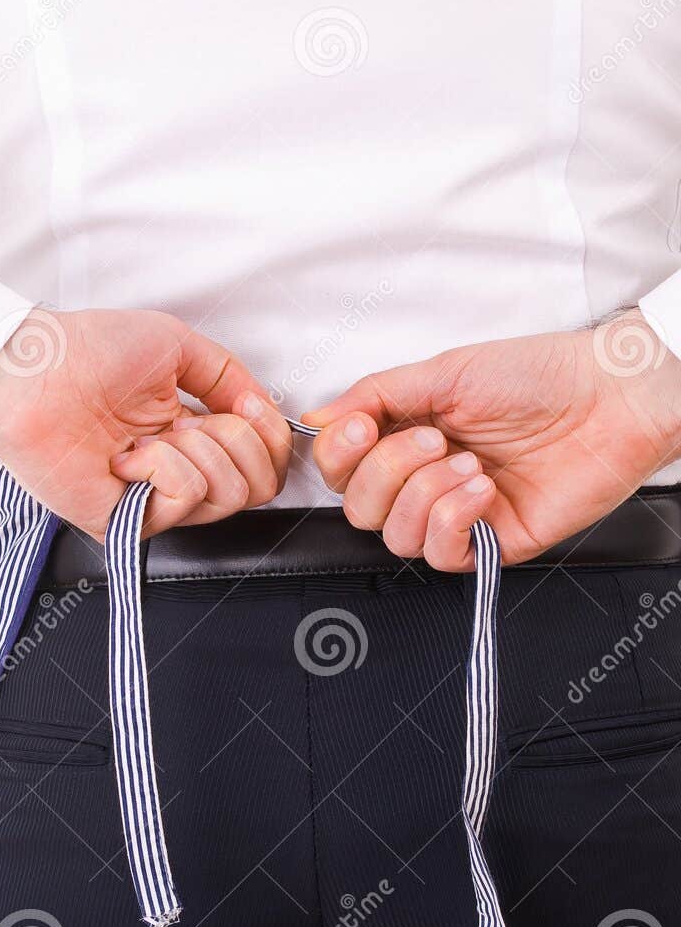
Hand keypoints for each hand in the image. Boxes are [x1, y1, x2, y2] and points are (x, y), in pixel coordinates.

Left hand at [0, 307, 291, 540]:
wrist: (31, 373)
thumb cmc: (86, 351)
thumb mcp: (176, 345)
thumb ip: (230, 377)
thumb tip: (265, 411)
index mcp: (187, 431)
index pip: (261, 462)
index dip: (270, 438)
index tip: (250, 408)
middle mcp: (174, 470)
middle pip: (256, 486)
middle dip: (237, 442)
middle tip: (190, 419)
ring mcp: (150, 499)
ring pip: (228, 496)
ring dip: (197, 450)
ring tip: (149, 434)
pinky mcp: (125, 521)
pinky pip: (184, 502)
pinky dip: (165, 469)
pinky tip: (128, 455)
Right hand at [303, 311, 680, 568]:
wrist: (610, 398)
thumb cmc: (538, 376)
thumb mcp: (442, 372)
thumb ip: (374, 394)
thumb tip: (317, 418)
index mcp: (405, 438)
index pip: (340, 469)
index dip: (338, 455)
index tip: (360, 427)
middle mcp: (423, 480)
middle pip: (358, 508)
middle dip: (386, 472)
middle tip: (433, 440)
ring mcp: (456, 515)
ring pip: (393, 536)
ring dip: (424, 495)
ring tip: (469, 464)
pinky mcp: (491, 543)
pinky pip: (439, 554)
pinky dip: (451, 521)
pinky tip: (480, 491)